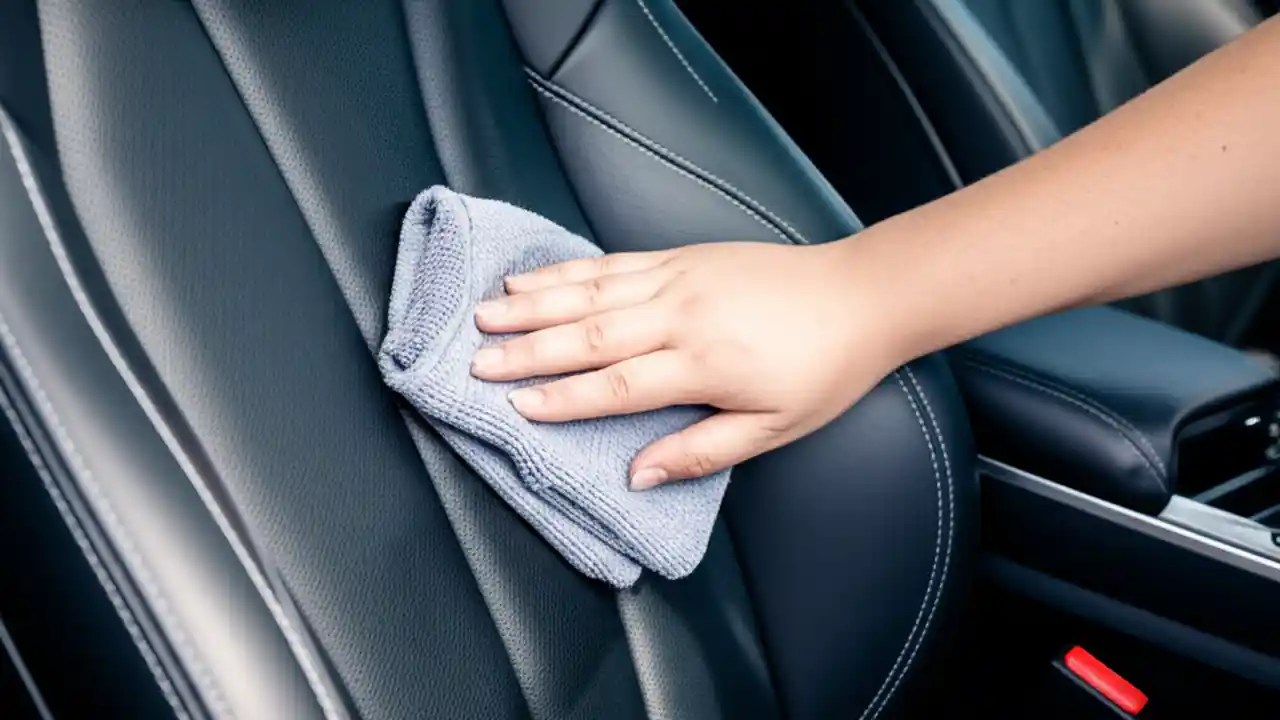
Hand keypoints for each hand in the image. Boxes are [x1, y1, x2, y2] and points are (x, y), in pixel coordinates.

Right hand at [469, 240, 898, 488]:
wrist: (862, 295)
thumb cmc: (822, 369)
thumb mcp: (773, 429)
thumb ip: (700, 451)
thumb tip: (638, 476)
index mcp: (702, 363)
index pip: (616, 385)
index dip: (562, 398)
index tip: (515, 406)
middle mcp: (681, 315)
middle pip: (590, 334)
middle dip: (528, 348)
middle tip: (476, 359)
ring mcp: (679, 278)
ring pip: (592, 291)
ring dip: (535, 302)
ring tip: (486, 311)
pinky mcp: (683, 256)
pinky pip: (614, 262)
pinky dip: (570, 270)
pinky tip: (536, 276)